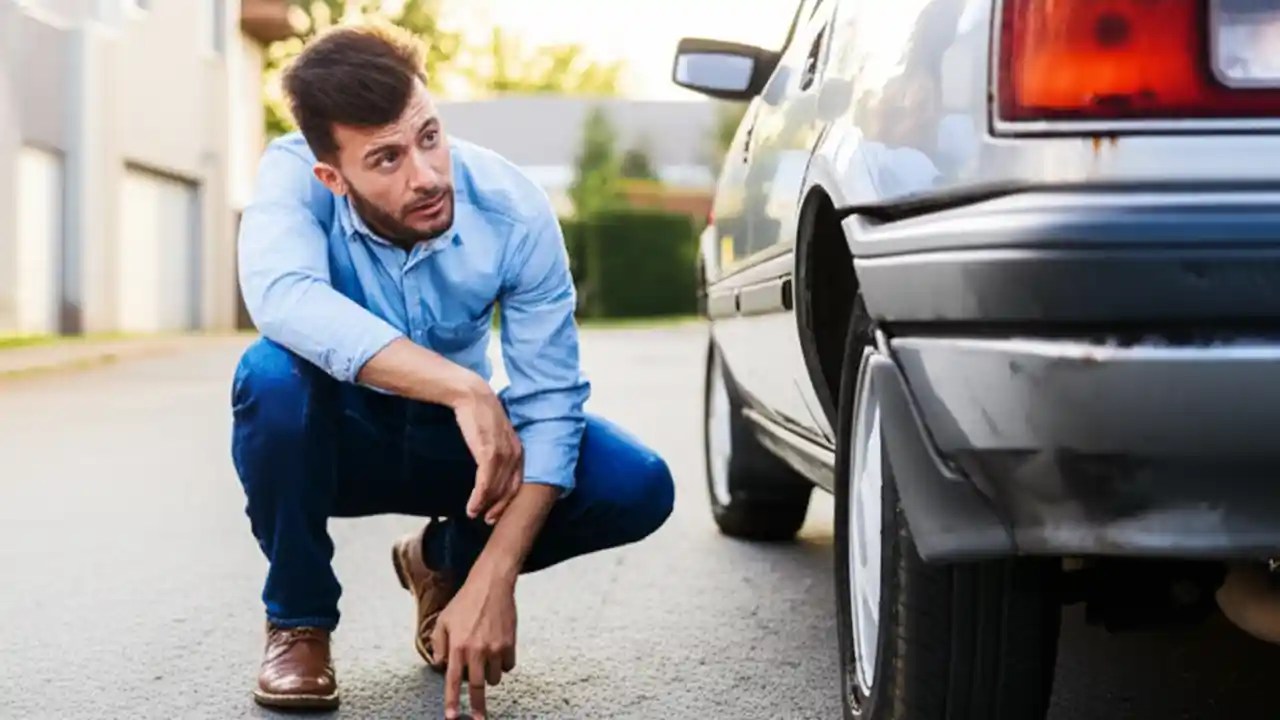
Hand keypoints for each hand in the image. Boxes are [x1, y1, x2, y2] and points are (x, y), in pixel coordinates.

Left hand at [432, 571, 517, 719]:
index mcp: (457, 646)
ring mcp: (494, 648)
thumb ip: (438, 644)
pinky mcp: (509, 644)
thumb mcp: (444, 620)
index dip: (453, 701)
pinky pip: (507, 667)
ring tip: (484, 659)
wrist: (491, 585)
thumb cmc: (465, 602)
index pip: (453, 680)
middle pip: (478, 686)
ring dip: (489, 676)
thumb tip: (439, 665)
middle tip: (478, 718)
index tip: (452, 717)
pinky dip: (502, 665)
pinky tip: (497, 650)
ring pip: (494, 678)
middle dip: (478, 706)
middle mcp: (476, 650)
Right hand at [451, 381, 523, 523]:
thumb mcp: (496, 435)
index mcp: (519, 450)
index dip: (508, 501)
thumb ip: (499, 451)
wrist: (472, 396)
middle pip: (509, 490)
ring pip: (496, 489)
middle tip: (486, 519)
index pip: (518, 483)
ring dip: (484, 505)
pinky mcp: (488, 453)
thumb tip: (493, 466)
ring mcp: (503, 454)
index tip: (497, 512)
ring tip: (473, 514)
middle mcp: (515, 454)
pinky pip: (485, 482)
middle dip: (498, 508)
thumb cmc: (481, 415)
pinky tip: (471, 506)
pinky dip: (478, 497)